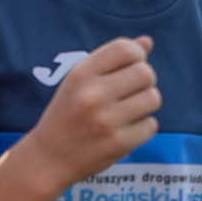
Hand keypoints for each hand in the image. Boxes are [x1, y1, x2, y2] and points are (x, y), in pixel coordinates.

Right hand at [22, 36, 160, 188]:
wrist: (48, 158)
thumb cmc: (68, 113)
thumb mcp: (80, 81)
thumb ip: (113, 59)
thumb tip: (147, 42)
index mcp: (81, 74)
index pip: (125, 49)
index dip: (137, 55)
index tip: (131, 66)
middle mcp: (93, 94)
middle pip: (145, 73)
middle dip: (145, 81)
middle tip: (131, 92)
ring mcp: (107, 120)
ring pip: (153, 98)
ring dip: (146, 104)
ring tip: (128, 110)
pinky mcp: (119, 143)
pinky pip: (151, 125)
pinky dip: (143, 127)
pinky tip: (124, 130)